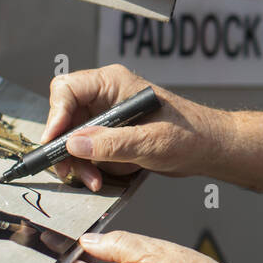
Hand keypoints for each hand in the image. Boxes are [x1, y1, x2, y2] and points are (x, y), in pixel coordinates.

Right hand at [41, 64, 224, 190]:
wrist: (208, 148)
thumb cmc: (190, 134)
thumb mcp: (150, 142)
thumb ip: (112, 143)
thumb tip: (74, 144)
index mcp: (113, 83)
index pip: (67, 89)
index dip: (56, 115)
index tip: (54, 142)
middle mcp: (106, 96)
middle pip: (64, 115)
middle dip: (64, 146)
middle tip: (67, 169)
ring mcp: (107, 116)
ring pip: (72, 137)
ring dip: (77, 162)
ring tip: (92, 180)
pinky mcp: (111, 135)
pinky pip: (86, 150)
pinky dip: (89, 166)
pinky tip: (100, 178)